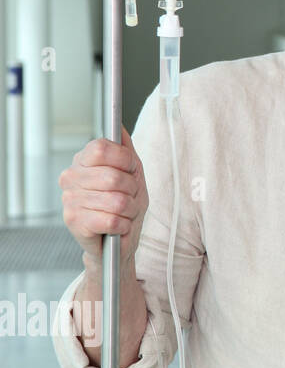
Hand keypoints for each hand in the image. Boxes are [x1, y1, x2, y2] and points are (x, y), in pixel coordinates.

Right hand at [59, 127, 148, 273]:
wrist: (119, 240)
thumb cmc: (125, 205)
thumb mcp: (131, 172)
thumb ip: (125, 148)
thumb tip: (117, 127)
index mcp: (82, 161)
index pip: (101, 147)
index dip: (124, 160)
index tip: (130, 170)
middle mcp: (70, 178)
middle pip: (113, 176)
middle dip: (132, 190)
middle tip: (128, 197)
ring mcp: (69, 200)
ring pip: (116, 200)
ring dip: (129, 210)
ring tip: (123, 212)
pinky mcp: (74, 223)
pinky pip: (112, 220)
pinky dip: (123, 225)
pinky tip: (117, 226)